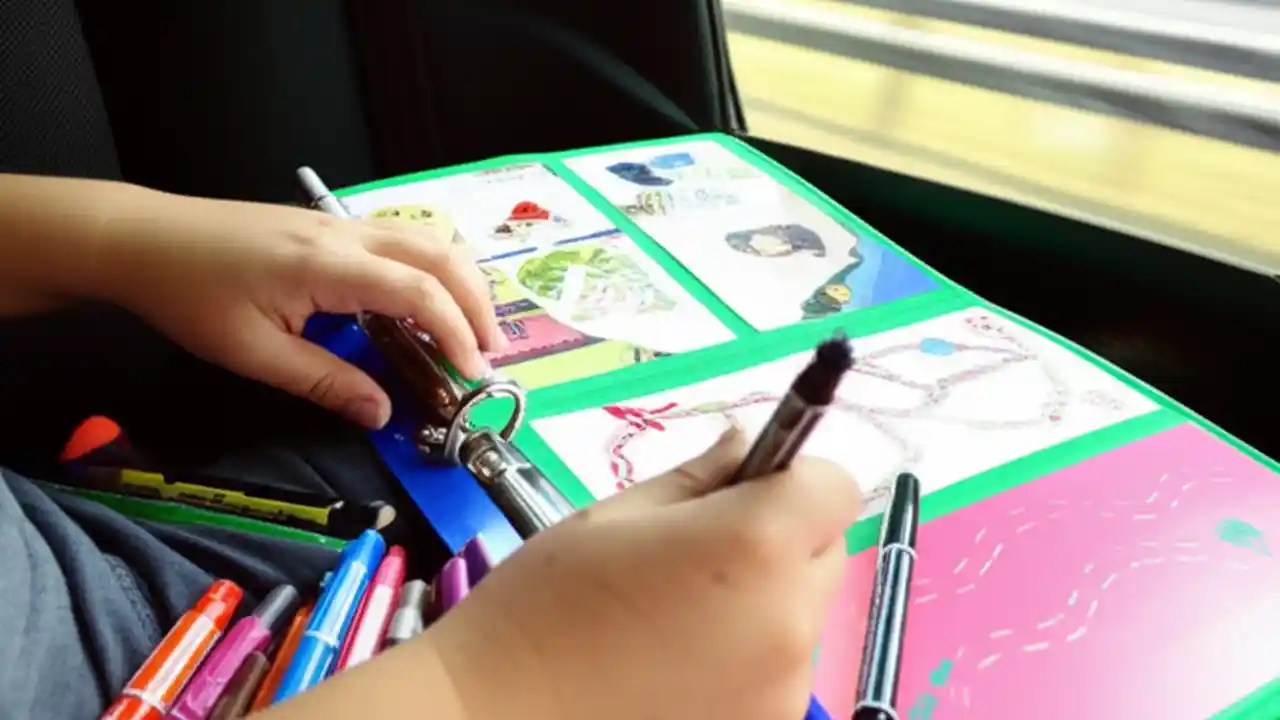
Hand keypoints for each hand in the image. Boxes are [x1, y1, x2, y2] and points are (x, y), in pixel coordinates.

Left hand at [94, 189, 504, 428]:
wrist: (142, 239)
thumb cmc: (189, 296)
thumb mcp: (252, 352)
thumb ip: (323, 382)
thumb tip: (381, 413)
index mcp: (328, 265)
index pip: (418, 291)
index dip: (456, 332)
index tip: (474, 374)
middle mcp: (346, 234)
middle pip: (441, 254)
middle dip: (477, 303)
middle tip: (490, 354)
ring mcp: (340, 224)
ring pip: (429, 237)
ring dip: (462, 281)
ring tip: (472, 329)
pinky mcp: (331, 225)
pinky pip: (404, 237)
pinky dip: (435, 267)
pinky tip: (430, 300)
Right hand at [428, 427, 859, 719]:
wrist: (496, 718)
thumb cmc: (544, 604)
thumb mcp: (615, 516)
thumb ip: (700, 477)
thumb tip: (749, 443)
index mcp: (754, 548)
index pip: (833, 486)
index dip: (793, 478)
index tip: (742, 489)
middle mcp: (790, 622)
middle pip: (826, 552)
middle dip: (782, 538)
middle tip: (701, 552)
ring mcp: (785, 691)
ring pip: (804, 616)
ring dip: (766, 602)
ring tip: (678, 619)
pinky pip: (780, 672)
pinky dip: (749, 660)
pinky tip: (678, 667)